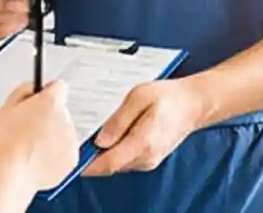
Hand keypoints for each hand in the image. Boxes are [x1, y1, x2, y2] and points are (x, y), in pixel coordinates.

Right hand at [0, 81, 79, 191]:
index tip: (40, 100)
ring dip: (53, 136)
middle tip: (28, 128)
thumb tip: (32, 89)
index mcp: (51, 102)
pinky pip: (66, 152)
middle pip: (60, 111)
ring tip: (31, 147)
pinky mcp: (72, 159)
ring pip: (64, 132)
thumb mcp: (6, 107)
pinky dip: (56, 155)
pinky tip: (37, 158)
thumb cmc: (6, 144)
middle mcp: (65, 119)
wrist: (11, 175)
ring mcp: (71, 140)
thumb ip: (23, 91)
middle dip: (48, 117)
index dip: (47, 92)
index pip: (59, 86)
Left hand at [82, 79, 208, 176]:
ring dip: (102, 154)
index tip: (69, 157)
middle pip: (109, 166)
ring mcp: (148, 160)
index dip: (86, 163)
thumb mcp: (139, 97)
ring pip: (116, 164)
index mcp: (143, 142)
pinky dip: (113, 152)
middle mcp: (146, 157)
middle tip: (75, 140)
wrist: (193, 104)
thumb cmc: (168, 97)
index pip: (108, 163)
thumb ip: (118, 120)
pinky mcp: (148, 159)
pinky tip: (111, 136)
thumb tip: (99, 140)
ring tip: (94, 134)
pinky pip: (124, 160)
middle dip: (91, 157)